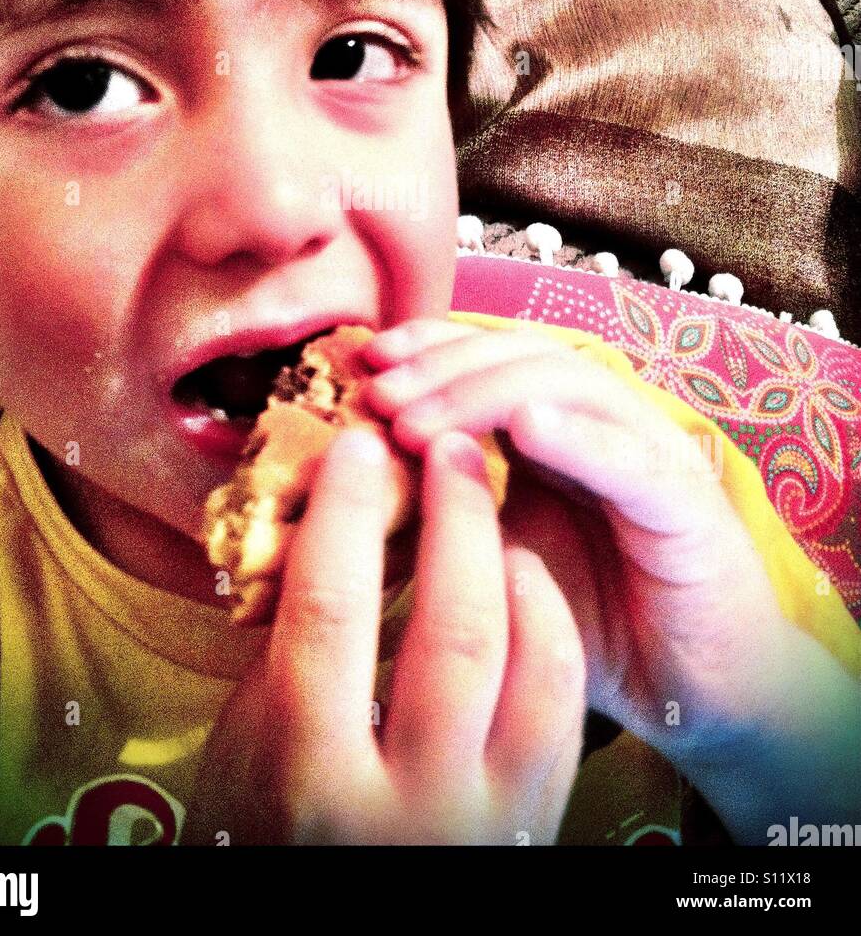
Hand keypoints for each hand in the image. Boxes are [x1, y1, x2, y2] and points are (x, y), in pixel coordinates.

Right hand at [183, 427, 584, 844]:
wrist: (343, 931)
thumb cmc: (274, 822)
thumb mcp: (251, 740)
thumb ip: (292, 643)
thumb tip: (332, 516)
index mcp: (311, 777)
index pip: (332, 613)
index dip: (349, 512)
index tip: (361, 442)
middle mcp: (411, 804)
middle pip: (456, 627)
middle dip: (455, 516)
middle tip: (446, 445)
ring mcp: (492, 815)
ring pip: (534, 659)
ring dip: (513, 559)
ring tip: (489, 502)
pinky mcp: (542, 814)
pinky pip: (564, 698)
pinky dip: (546, 616)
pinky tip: (519, 570)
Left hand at [361, 320, 822, 776]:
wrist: (691, 696)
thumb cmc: (587, 621)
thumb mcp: (496, 557)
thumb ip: (445, 508)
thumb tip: (353, 475)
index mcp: (557, 427)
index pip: (492, 355)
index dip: (427, 347)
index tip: (362, 364)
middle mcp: (604, 423)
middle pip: (522, 354)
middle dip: (441, 365)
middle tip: (376, 394)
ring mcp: (650, 454)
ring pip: (571, 386)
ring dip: (486, 393)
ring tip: (418, 420)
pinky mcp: (690, 506)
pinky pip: (635, 460)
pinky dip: (581, 437)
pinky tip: (527, 428)